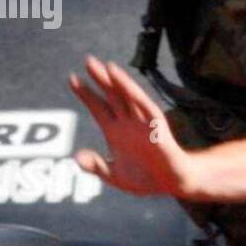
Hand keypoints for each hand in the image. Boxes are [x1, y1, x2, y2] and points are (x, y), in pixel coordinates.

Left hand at [69, 56, 195, 196]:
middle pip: (111, 95)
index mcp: (115, 131)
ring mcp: (142, 122)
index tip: (72, 78)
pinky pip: (145, 106)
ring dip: (118, 82)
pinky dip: (134, 95)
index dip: (86, 93)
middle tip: (88, 60)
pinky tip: (124, 84)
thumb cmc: (146, 179)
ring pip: (128, 97)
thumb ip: (96, 166)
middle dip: (100, 79)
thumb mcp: (115, 175)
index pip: (98, 107)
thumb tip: (77, 157)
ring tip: (106, 67)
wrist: (173, 185)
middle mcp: (127, 122)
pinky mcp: (156, 126)